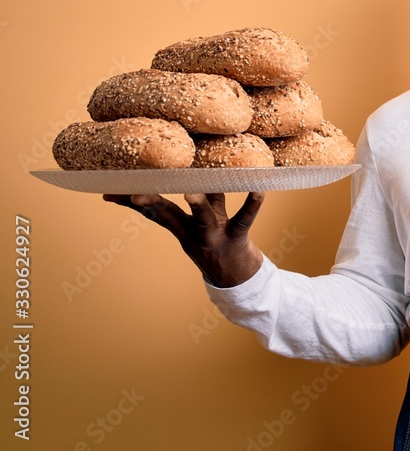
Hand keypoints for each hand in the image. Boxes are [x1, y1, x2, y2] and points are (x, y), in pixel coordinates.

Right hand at [102, 192, 264, 286]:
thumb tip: (195, 170)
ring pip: (204, 217)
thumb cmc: (219, 241)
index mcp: (182, 227)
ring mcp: (214, 236)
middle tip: (136, 193)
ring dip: (198, 205)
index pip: (153, 211)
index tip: (110, 191)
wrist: (238, 280)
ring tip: (191, 193)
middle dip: (152, 203)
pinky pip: (244, 219)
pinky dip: (251, 205)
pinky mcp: (237, 238)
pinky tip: (259, 190)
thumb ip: (203, 196)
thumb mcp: (205, 220)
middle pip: (169, 215)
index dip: (132, 202)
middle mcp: (194, 232)